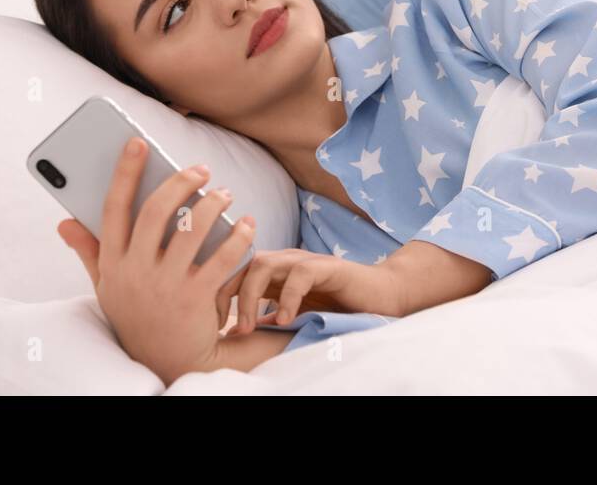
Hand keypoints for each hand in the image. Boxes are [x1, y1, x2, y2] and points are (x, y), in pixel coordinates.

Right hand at [57, 136, 257, 384]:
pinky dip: (239, 236)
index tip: (138, 142)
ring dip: (213, 204)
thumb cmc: (137, 314)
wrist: (167, 362)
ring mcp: (165, 286)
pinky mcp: (196, 299)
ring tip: (225, 193)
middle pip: (154, 212)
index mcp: (112, 263)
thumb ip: (89, 252)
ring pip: (191, 230)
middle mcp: (134, 272)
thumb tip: (63, 222)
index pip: (113, 208)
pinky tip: (247, 224)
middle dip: (179, 182)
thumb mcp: (107, 286)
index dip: (125, 172)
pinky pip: (222, 258)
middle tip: (201, 168)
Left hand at [224, 249, 404, 335]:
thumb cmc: (339, 305)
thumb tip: (237, 334)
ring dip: (251, 296)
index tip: (213, 325)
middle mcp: (287, 262)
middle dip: (227, 294)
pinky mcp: (328, 267)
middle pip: (243, 264)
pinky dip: (288, 297)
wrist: (383, 295)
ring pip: (265, 264)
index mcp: (276, 272)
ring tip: (249, 327)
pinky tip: (285, 320)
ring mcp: (307, 262)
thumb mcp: (297, 312)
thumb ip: (271, 316)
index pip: (234, 271)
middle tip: (226, 327)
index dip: (218, 294)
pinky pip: (301, 274)